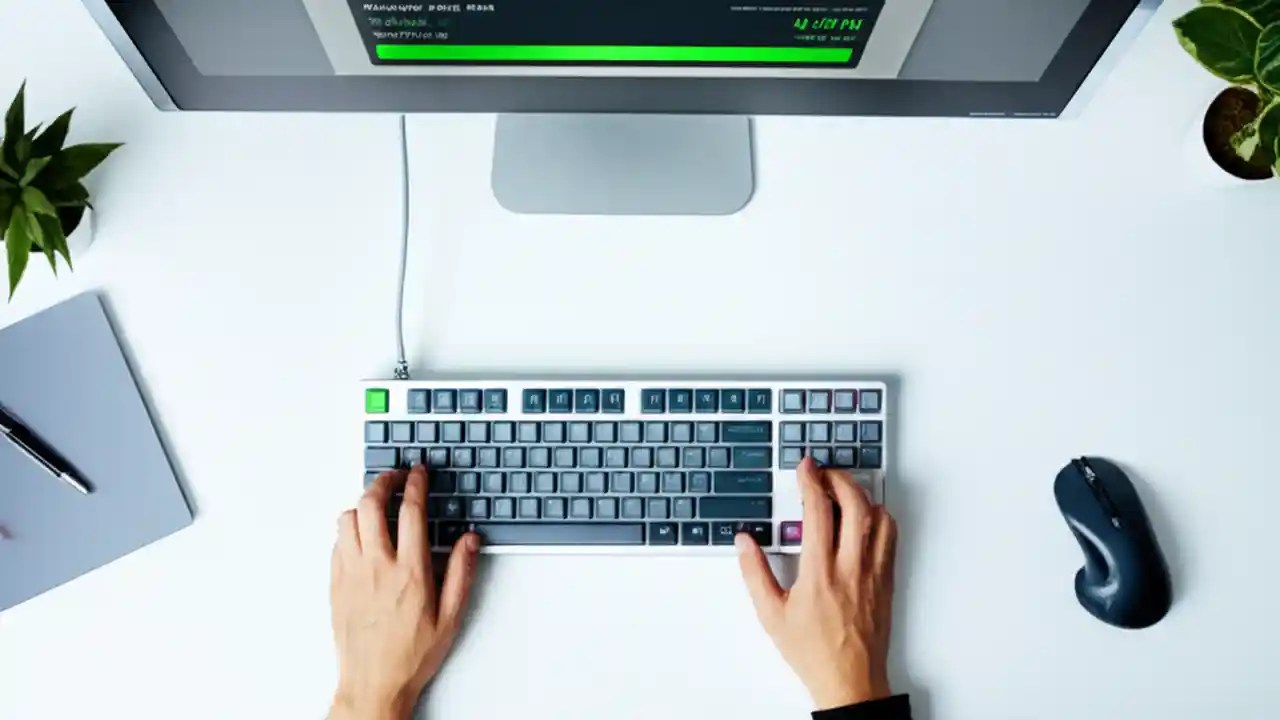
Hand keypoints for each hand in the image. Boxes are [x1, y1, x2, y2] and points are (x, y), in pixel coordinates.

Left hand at [329, 466, 480, 719]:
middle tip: (395, 477)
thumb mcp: (450, 616)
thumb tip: (469, 540)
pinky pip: (336, 542)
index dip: (416, 484)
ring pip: (347, 519)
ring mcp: (351, 574)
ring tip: (376, 502)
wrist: (374, 683)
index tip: (419, 473)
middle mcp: (377, 567)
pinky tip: (361, 534)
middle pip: (372, 504)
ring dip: (362, 503)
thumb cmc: (411, 654)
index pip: (411, 511)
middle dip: (384, 481)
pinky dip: (348, 529)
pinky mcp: (336, 584)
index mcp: (410, 572)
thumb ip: (461, 573)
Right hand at [736, 458, 897, 709]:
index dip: (811, 482)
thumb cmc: (813, 652)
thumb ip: (754, 573)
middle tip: (825, 472)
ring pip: (878, 518)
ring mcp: (873, 573)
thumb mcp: (771, 615)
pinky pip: (890, 537)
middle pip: (855, 505)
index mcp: (819, 573)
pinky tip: (867, 516)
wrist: (850, 681)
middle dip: (840, 479)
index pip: (818, 512)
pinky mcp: (886, 580)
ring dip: (862, 495)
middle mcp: (850, 568)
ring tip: (845, 489)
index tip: (806, 468)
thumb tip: (744, 541)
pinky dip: (880, 517)